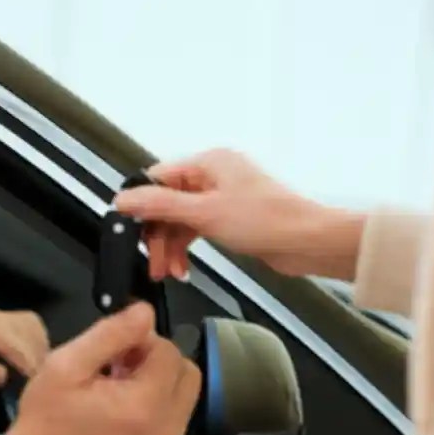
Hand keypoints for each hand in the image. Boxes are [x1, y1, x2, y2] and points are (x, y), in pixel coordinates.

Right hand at [6, 302, 201, 434]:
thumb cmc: (47, 417)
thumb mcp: (67, 364)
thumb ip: (112, 332)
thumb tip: (145, 312)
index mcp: (144, 406)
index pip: (169, 352)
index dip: (142, 341)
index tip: (112, 349)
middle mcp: (166, 429)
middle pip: (186, 373)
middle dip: (157, 359)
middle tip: (119, 363)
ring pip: (184, 393)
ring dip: (159, 380)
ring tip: (119, 383)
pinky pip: (175, 416)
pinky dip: (157, 402)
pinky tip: (123, 404)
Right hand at [113, 148, 367, 280]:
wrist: (308, 242)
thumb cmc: (268, 220)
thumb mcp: (205, 213)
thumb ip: (161, 205)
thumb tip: (124, 198)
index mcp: (209, 162)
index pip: (159, 179)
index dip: (141, 205)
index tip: (128, 230)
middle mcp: (214, 176)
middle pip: (167, 203)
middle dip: (158, 235)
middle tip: (153, 262)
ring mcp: (223, 198)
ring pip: (181, 220)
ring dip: (171, 247)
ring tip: (168, 272)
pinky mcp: (230, 219)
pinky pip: (196, 231)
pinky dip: (187, 249)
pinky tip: (183, 268)